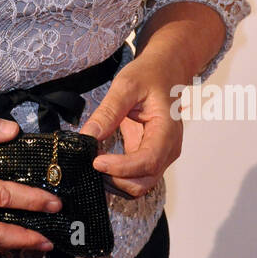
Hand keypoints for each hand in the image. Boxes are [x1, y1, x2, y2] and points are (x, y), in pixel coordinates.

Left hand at [77, 58, 182, 197]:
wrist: (164, 73)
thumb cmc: (150, 76)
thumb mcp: (125, 86)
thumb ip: (108, 112)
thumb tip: (88, 136)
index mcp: (167, 130)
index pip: (148, 161)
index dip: (122, 167)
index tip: (96, 162)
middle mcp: (168, 148)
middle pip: (145, 181)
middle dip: (116, 179)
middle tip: (91, 161)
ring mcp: (160, 155)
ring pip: (140, 185)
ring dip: (116, 181)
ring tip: (94, 161)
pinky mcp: (149, 157)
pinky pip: (135, 177)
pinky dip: (117, 177)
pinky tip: (101, 162)